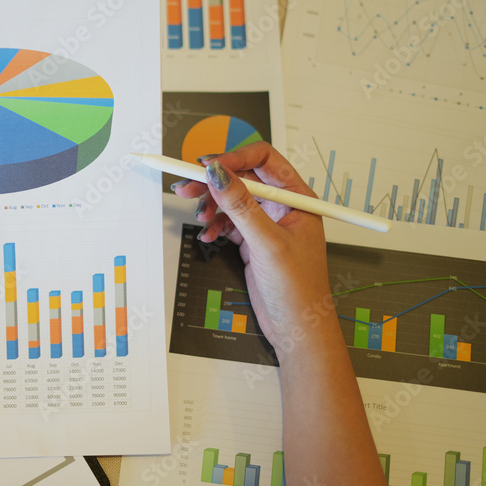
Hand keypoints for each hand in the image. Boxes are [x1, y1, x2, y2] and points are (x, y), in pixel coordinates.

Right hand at [172, 142, 332, 350]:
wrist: (297, 327)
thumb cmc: (298, 288)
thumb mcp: (267, 242)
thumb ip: (241, 206)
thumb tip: (218, 175)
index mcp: (296, 197)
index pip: (263, 159)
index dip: (234, 158)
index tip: (207, 167)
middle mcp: (282, 205)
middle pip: (241, 177)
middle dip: (213, 182)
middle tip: (186, 188)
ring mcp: (266, 222)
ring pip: (231, 199)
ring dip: (211, 205)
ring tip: (201, 218)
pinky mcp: (253, 240)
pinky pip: (227, 221)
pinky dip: (214, 225)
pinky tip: (208, 235)